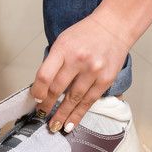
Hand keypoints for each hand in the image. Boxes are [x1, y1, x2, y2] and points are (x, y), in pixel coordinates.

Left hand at [30, 9, 130, 132]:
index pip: (45, 76)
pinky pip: (89, 101)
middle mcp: (78, 59)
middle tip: (41, 115)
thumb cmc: (87, 33)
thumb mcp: (64, 40)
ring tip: (54, 126)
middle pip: (57, 89)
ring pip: (73, 99)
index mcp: (64, 48)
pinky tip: (70, 124)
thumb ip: (54, 61)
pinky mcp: (106, 79)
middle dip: (47, 106)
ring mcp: (93, 70)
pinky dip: (78, 115)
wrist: (115, 25)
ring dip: (62, 115)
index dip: (38, 92)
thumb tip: (44, 87)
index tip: (36, 99)